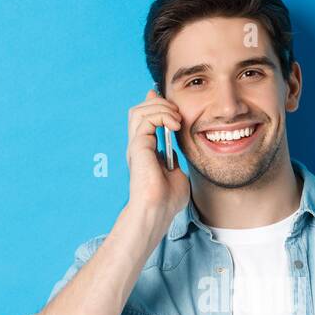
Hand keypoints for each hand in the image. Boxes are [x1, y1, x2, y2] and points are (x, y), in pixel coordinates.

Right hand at [125, 88, 190, 221]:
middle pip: (139, 110)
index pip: (145, 119)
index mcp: (146, 151)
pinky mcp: (138, 146)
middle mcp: (139, 146)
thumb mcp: (177, 175)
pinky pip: (146, 119)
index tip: (174, 106)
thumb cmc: (167, 201)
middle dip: (159, 103)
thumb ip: (174, 160)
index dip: (156, 106)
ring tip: (176, 119)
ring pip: (139, 110)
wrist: (159, 211)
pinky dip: (162, 115)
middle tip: (177, 113)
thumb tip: (173, 148)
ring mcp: (137, 145)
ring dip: (161, 108)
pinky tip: (175, 125)